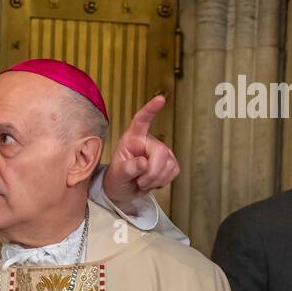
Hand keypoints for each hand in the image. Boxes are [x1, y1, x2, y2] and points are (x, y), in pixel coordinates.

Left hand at [102, 94, 176, 214]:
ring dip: (155, 179)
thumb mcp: (117, 175)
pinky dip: (163, 181)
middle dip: (152, 172)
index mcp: (132, 139)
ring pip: (169, 164)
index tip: (160, 99)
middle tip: (140, 181)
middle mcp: (148, 142)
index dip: (150, 109)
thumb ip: (128, 168)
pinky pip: (173, 171)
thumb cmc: (117, 178)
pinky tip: (152, 181)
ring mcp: (161, 151)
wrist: (124, 191)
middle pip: (161, 152)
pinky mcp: (170, 162)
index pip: (141, 121)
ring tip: (142, 181)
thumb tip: (143, 163)